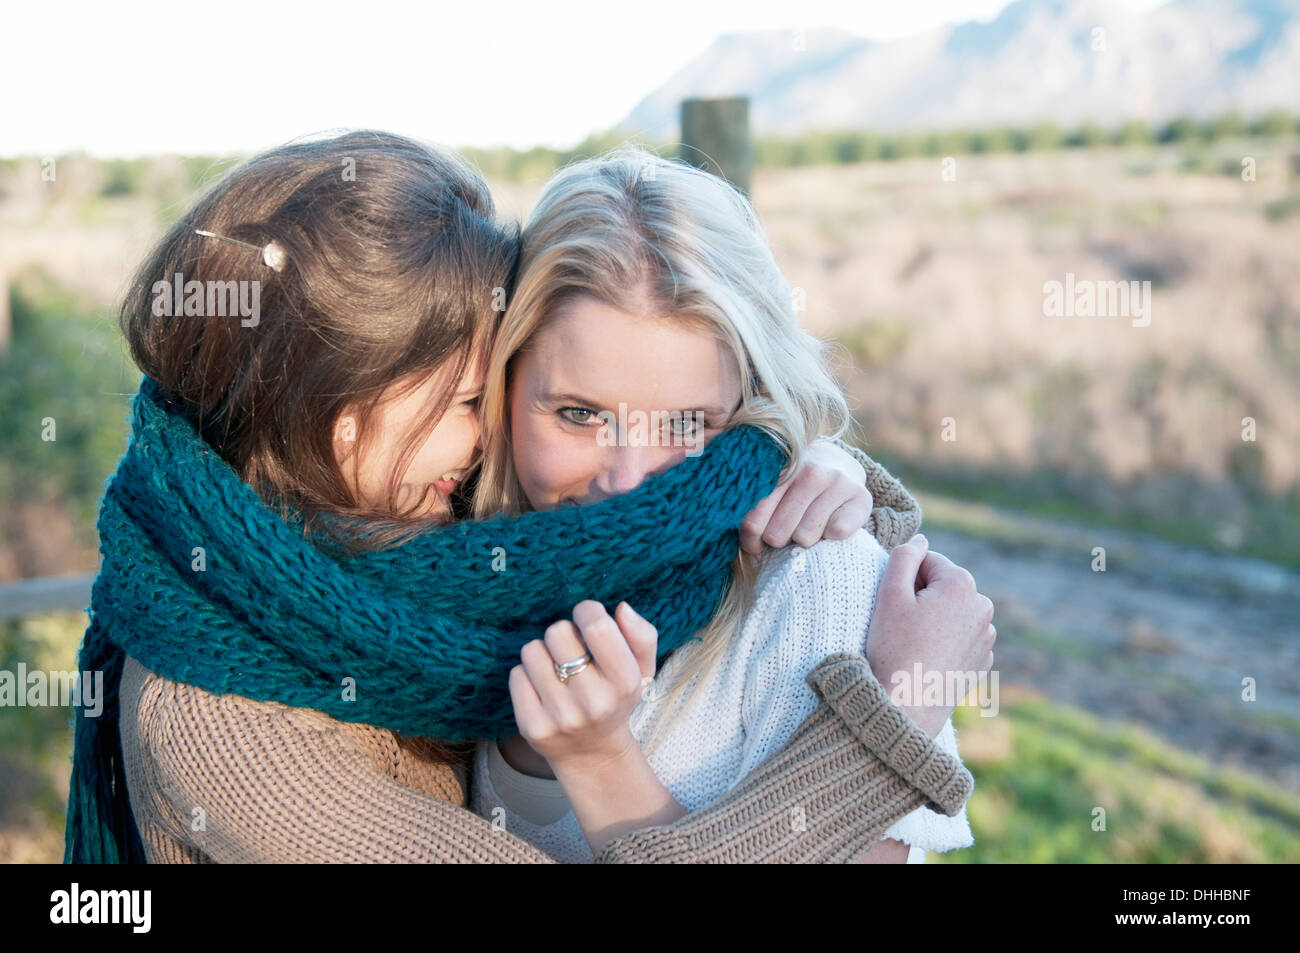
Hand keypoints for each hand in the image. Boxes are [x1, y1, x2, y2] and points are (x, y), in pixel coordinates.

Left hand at [509, 600, 657, 769]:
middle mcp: (593, 702)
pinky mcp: (533, 727)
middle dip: (563, 633)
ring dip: (543, 652)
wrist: (593, 755)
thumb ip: (641, 635)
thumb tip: (622, 608)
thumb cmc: (616, 699)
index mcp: (624, 682)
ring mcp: (561, 716)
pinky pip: (516, 675)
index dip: (587, 611)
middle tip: (571, 649)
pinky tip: (543, 687)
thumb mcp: (642, 670)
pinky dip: (527, 674)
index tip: (587, 619)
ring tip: (556, 669)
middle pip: (557, 632)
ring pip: (532, 650)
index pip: (597, 626)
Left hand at [740, 438, 871, 553]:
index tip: (755, 542)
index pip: (753, 521)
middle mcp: (809, 471)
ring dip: (803, 538)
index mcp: (778, 469)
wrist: (841, 464)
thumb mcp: (773, 487)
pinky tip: (830, 522)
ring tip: (807, 523)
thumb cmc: (797, 484)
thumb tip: (749, 545)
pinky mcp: (861, 498)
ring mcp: (837, 482)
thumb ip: (754, 509)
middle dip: (779, 539)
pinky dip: (831, 535)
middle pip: (777, 535)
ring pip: (805, 537)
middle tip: (786, 530)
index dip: (751, 539)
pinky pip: (836, 534)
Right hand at [864, 534, 996, 736]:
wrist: (907, 707)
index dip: (904, 578)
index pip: (928, 561)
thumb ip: (903, 557)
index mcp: (963, 586)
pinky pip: (960, 637)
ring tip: (913, 643)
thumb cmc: (894, 649)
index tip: (892, 604)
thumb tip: (920, 540)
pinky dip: (944, 640)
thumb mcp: (889, 595)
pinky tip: (926, 657)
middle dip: (921, 596)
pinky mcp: (983, 661)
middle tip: (900, 624)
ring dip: (933, 618)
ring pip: (952, 611)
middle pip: (943, 586)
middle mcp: (984, 608)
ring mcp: (987, 637)